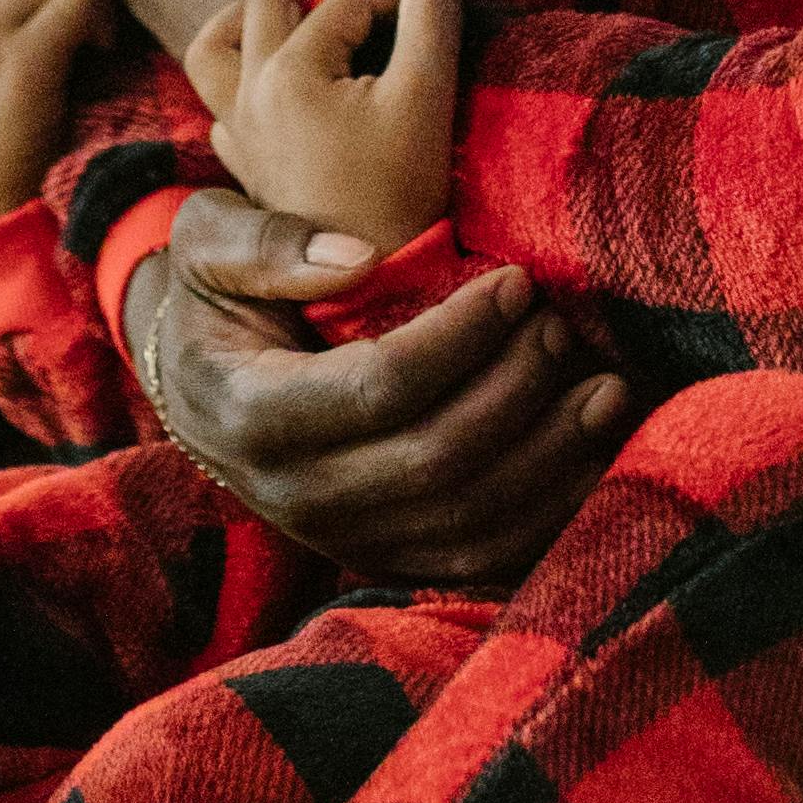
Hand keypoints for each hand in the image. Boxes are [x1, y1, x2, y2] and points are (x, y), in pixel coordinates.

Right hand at [127, 190, 629, 589]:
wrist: (198, 383)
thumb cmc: (216, 296)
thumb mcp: (207, 243)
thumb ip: (263, 243)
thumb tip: (360, 257)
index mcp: (251, 414)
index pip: (381, 387)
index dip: (462, 337)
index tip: (516, 282)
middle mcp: (296, 495)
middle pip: (438, 460)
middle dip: (519, 390)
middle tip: (559, 326)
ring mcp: (344, 538)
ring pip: (471, 521)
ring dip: (552, 457)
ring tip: (604, 388)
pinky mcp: (386, 559)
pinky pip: (484, 559)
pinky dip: (551, 513)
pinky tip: (595, 455)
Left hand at [185, 0, 461, 258]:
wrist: (374, 282)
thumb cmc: (402, 194)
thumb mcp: (427, 100)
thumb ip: (432, 22)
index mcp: (289, 72)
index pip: (346, 1)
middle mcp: (249, 94)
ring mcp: (241, 131)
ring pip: (215, 48)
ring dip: (245, 11)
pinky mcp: (248, 165)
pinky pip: (220, 102)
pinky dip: (240, 72)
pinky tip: (270, 75)